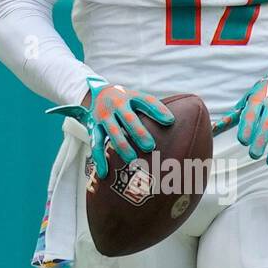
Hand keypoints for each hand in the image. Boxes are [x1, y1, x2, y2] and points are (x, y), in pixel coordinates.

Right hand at [47, 75, 174, 179]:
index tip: (170, 121)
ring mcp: (104, 116)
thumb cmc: (126, 102)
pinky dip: (100, 159)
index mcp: (131, 97)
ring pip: (113, 132)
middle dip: (139, 132)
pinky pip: (96, 144)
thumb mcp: (137, 99)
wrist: (96, 94)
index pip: (146, 101)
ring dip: (122, 146)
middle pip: (129, 118)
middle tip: (150, 146)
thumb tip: (174, 125)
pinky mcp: (93, 128)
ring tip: (131, 159)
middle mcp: (117, 104)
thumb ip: (153, 110)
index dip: (158, 110)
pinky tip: (104, 173)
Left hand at [212, 59, 267, 169]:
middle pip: (267, 124)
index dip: (248, 126)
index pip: (252, 113)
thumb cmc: (265, 89)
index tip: (243, 141)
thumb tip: (213, 129)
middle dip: (261, 140)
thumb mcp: (249, 98)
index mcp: (258, 98)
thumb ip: (234, 116)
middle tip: (254, 155)